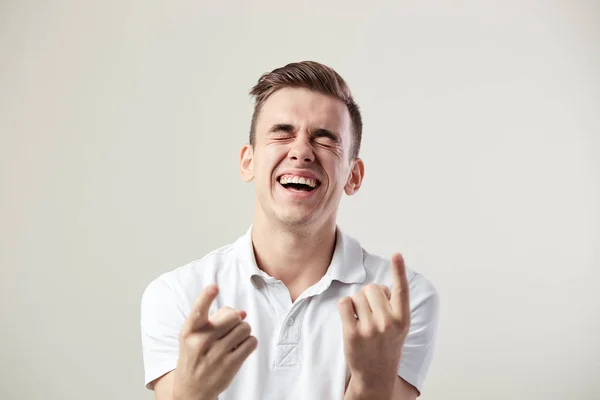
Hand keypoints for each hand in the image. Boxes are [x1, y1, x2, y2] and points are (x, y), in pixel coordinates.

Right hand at [173, 284, 257, 399]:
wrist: (191, 389)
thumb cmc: (195, 355)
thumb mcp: (195, 335)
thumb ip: (215, 319)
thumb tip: (242, 312)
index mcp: (189, 331)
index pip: (198, 311)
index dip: (206, 297)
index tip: (213, 287)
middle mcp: (201, 341)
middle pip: (233, 316)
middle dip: (235, 319)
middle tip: (229, 328)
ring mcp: (216, 354)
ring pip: (244, 328)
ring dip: (243, 332)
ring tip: (233, 340)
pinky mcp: (230, 365)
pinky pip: (251, 342)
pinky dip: (249, 343)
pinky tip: (239, 348)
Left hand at [338, 253, 410, 396]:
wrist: (376, 375)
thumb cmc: (386, 345)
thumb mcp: (398, 328)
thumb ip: (392, 307)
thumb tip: (377, 288)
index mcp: (403, 319)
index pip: (401, 290)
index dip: (399, 270)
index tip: (397, 254)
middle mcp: (388, 323)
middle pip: (372, 288)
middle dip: (368, 295)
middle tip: (371, 313)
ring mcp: (370, 329)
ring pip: (357, 296)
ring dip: (356, 304)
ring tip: (362, 320)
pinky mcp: (353, 334)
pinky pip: (344, 303)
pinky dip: (345, 307)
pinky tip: (350, 320)